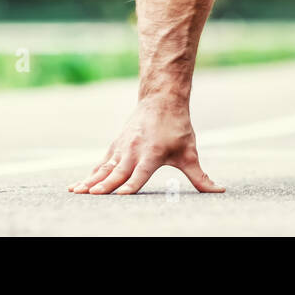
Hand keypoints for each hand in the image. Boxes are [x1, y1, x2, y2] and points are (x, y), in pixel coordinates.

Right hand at [68, 94, 223, 194]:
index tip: (120, 195)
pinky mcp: (116, 146)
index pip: (139, 174)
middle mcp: (134, 151)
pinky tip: (79, 185)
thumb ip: (200, 177)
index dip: (130, 186)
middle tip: (90, 194)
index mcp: (152, 155)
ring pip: (103, 167)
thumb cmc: (177, 128)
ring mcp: (122, 148)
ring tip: (75, 191)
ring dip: (89, 180)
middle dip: (103, 185)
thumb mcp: (190, 153)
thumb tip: (219, 192)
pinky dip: (90, 174)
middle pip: (117, 172)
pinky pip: (101, 163)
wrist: (161, 99)